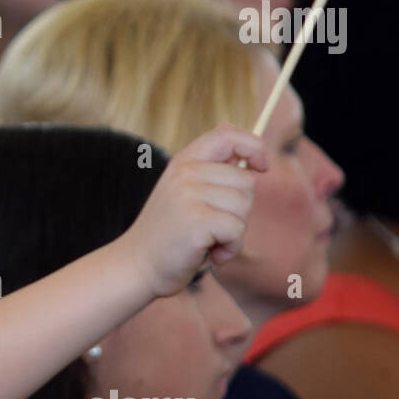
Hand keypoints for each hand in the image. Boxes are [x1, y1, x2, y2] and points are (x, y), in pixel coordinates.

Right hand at [118, 126, 267, 297]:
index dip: (252, 145)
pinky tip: (211, 254)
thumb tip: (251, 163)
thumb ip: (212, 175)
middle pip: (245, 180)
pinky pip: (237, 229)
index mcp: (183, 162)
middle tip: (214, 225)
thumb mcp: (184, 193)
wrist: (137, 265)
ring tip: (209, 240)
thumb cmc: (169, 234)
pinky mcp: (196, 220)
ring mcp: (188, 195)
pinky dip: (231, 248)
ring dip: (235, 231)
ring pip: (243, 205)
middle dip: (240, 209)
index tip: (261, 166)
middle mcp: (185, 173)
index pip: (227, 134)